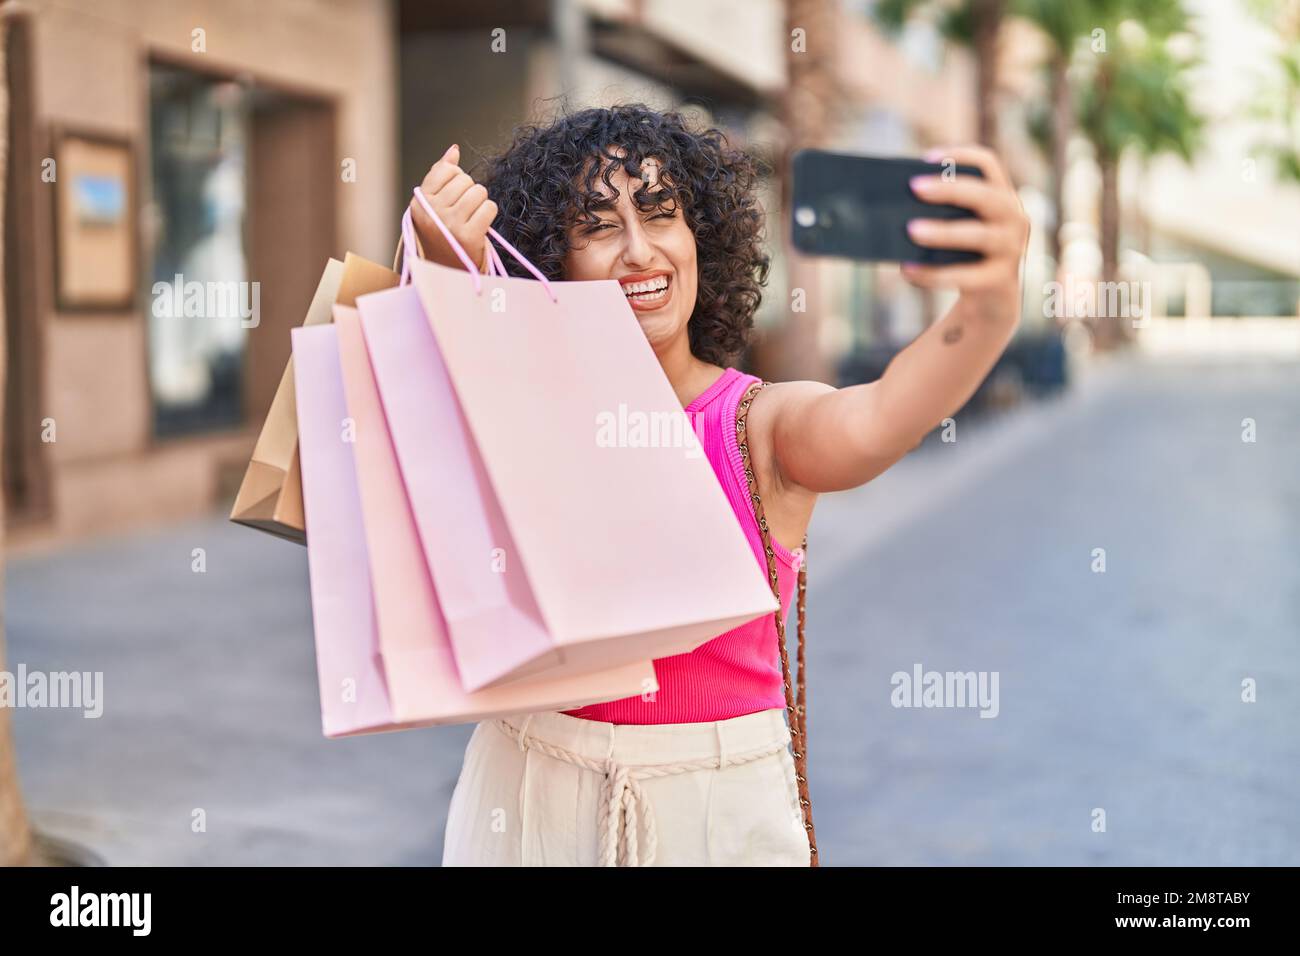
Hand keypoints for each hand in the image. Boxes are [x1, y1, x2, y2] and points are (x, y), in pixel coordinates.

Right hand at [409, 144, 496, 273]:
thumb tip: (454, 150)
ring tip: (471, 218)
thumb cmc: (441, 235)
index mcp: (419, 201)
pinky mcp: (468, 236)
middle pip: (465, 180)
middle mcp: (431, 212)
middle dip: (469, 192)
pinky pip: (489, 208)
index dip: (456, 180)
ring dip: (480, 203)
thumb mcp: (433, 205)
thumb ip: (441, 175)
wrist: (446, 272)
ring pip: (479, 192)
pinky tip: (479, 226)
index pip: (447, 169)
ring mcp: (449, 224)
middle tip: (463, 212)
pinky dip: (488, 215)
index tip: (452, 197)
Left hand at [901, 145, 1028, 317]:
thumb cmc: (964, 257)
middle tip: (914, 188)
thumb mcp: (957, 230)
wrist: (989, 302)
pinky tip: (907, 270)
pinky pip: (964, 275)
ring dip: (943, 232)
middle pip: (984, 195)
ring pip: (977, 235)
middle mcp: (1013, 218)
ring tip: (911, 230)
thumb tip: (894, 210)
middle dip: (949, 189)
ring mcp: (1011, 249)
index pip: (988, 164)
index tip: (927, 158)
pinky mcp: (1000, 279)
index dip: (960, 155)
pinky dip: (934, 273)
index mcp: (1000, 197)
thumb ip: (938, 216)